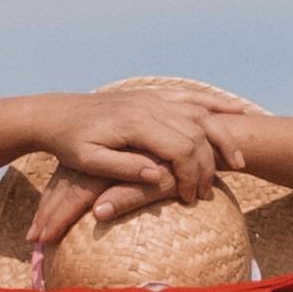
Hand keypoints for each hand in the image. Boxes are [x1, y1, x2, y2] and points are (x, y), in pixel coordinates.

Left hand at [26, 79, 260, 258]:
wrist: (55, 113)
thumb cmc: (69, 142)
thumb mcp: (89, 159)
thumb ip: (123, 169)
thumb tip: (156, 174)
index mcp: (136, 123)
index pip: (180, 148)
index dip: (192, 174)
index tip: (191, 197)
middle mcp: (150, 106)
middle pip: (196, 133)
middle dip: (208, 165)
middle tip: (207, 192)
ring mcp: (154, 97)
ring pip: (201, 114)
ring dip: (222, 137)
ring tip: (236, 163)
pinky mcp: (154, 94)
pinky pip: (194, 97)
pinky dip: (218, 105)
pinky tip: (237, 112)